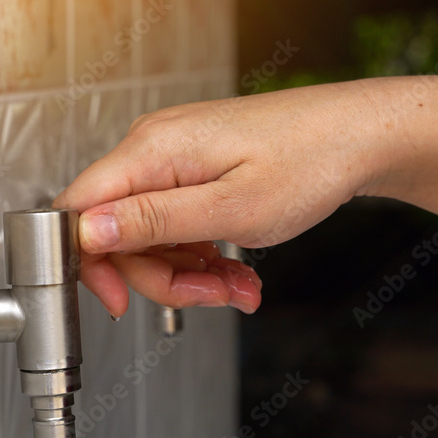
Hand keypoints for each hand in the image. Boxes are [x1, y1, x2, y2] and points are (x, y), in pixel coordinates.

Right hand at [54, 83, 388, 316]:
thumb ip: (153, 221)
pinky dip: (204, 256)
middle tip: (212, 295)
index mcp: (152, 151)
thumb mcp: (230, 208)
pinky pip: (178, 225)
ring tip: (238, 287)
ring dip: (191, 274)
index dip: (91, 264)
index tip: (123, 301)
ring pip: (152, 237)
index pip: (78, 211)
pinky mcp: (194, 170)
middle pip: (118, 234)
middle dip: (163, 278)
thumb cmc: (309, 161)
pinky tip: (237, 271)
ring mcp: (175, 159)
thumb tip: (86, 231)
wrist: (359, 136)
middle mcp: (154, 148)